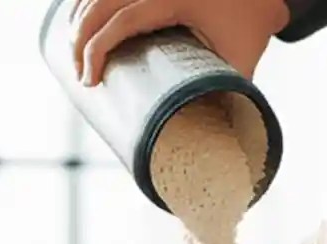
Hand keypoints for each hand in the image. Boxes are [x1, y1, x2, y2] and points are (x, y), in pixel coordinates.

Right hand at [69, 0, 289, 84]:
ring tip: (74, 53)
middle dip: (80, 37)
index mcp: (178, 0)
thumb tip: (204, 145)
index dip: (98, 48)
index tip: (88, 81)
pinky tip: (79, 21)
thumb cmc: (253, 29)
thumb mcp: (240, 64)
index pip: (124, 19)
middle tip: (77, 74)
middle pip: (101, 1)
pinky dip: (89, 1)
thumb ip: (221, 98)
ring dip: (79, 18)